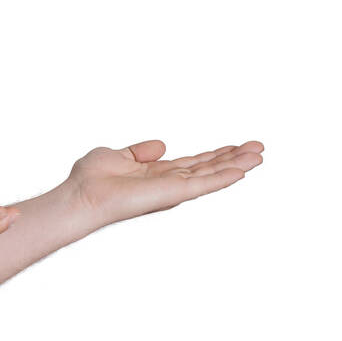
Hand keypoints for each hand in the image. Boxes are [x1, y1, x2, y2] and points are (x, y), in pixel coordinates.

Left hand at [62, 139, 263, 227]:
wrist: (81, 195)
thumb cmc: (89, 179)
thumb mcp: (116, 155)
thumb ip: (140, 150)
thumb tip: (161, 145)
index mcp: (156, 173)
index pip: (193, 163)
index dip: (215, 154)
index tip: (236, 145)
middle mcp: (167, 182)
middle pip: (208, 168)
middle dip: (233, 157)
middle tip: (259, 148)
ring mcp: (172, 188)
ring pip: (211, 175)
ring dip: (237, 165)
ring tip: (260, 155)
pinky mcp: (172, 193)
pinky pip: (204, 185)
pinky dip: (224, 177)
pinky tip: (242, 170)